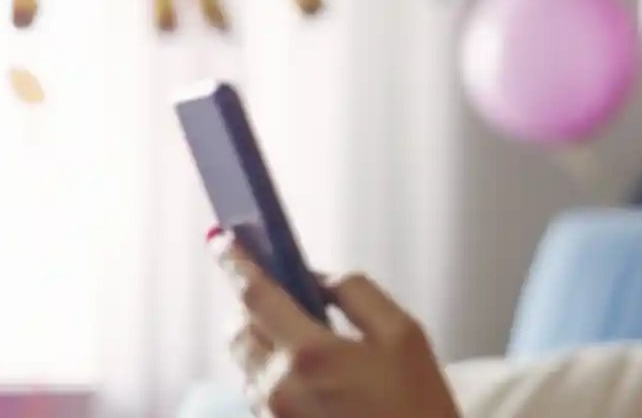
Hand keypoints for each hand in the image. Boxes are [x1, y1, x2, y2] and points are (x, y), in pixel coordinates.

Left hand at [209, 230, 460, 417]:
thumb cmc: (419, 406)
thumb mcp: (405, 333)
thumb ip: (356, 293)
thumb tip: (318, 279)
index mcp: (310, 354)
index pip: (256, 295)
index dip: (236, 262)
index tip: (222, 239)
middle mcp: (279, 388)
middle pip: (240, 331)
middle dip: (252, 304)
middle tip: (279, 290)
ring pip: (247, 365)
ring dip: (264, 340)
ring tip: (305, 336)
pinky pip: (261, 395)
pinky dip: (275, 372)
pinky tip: (314, 375)